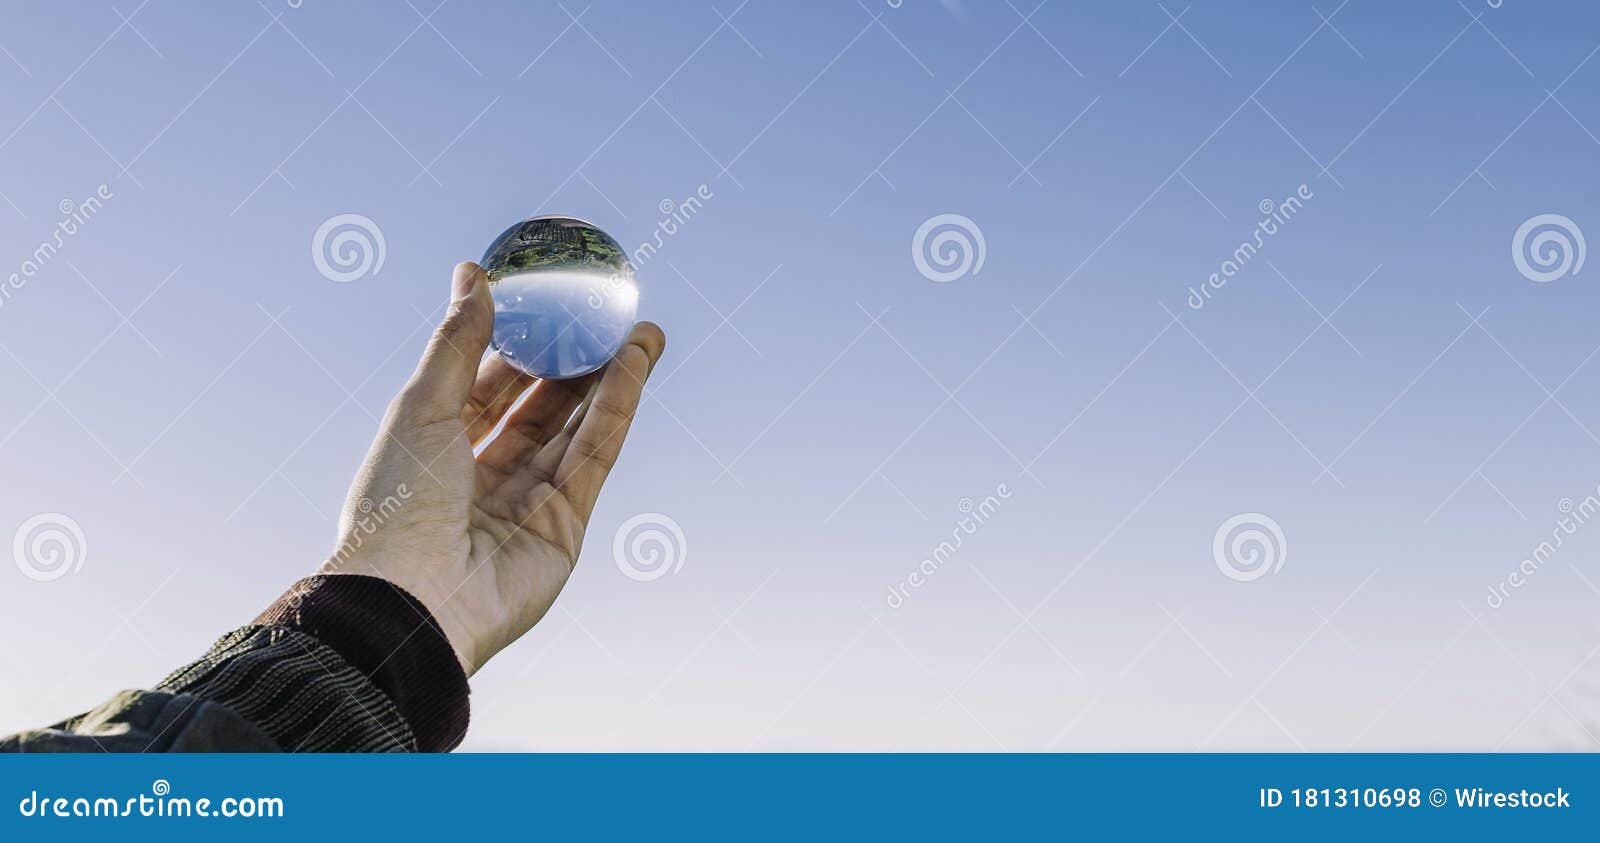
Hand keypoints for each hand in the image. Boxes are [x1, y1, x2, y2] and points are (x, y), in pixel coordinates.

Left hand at [323, 262, 665, 675]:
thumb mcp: (421, 407)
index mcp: (438, 452)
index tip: (551, 302)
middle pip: (542, 409)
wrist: (410, 599)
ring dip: (613, 380)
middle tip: (610, 314)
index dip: (521, 346)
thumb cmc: (397, 504)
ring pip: (577, 430)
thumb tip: (473, 272)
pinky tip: (634, 367)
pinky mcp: (566, 529)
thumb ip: (457, 342)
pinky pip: (595, 459)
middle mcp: (485, 479)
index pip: (488, 388)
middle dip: (578, 362)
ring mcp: (528, 505)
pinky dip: (617, 412)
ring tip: (643, 333)